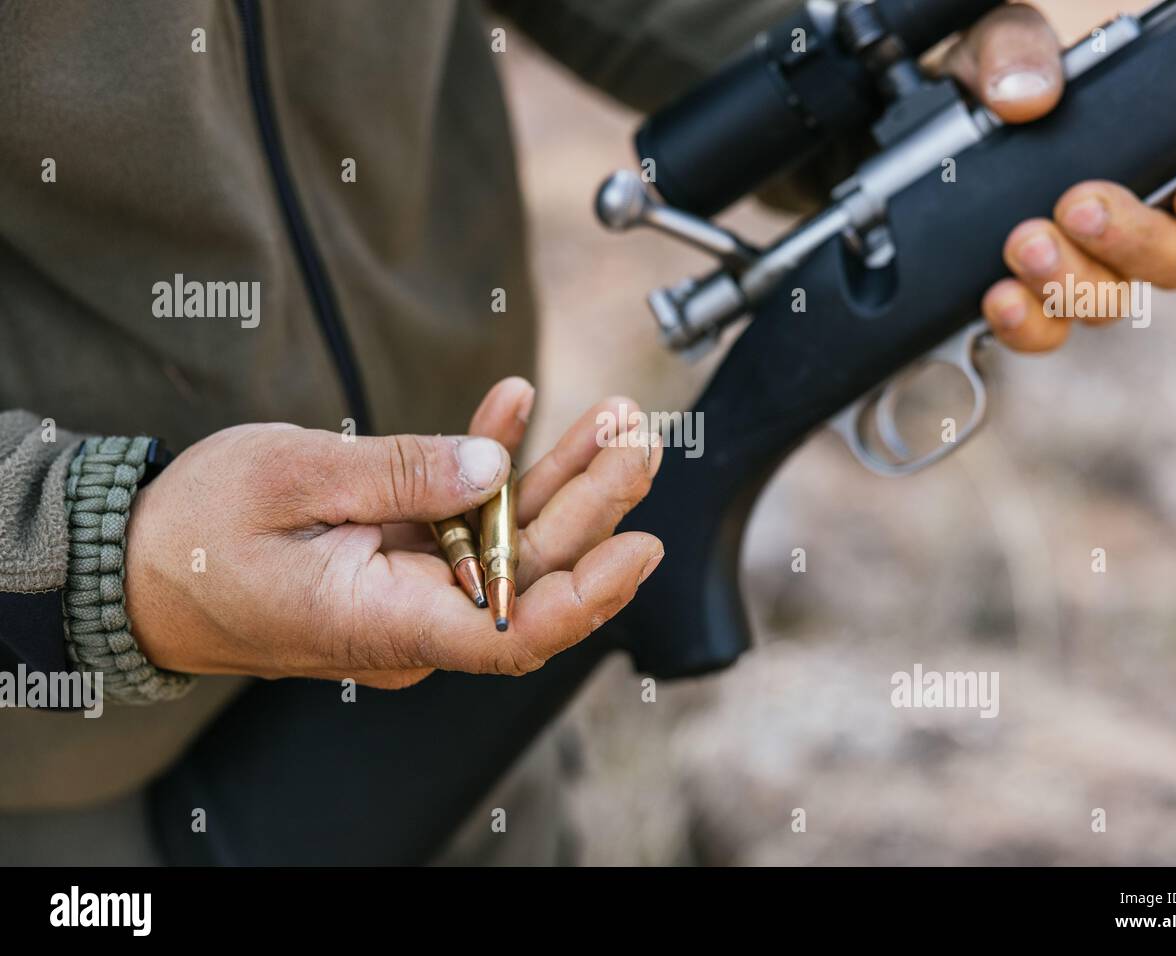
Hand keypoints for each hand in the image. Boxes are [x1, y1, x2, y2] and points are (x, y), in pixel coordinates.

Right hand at [123, 377, 662, 687]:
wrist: (134, 561)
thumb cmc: (191, 533)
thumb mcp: (291, 481)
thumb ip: (399, 474)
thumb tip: (494, 464)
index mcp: (384, 622)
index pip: (513, 633)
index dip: (587, 595)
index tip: (641, 546)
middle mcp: (412, 616)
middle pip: (529, 571)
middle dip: (593, 503)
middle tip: (639, 435)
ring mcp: (411, 587)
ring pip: (508, 538)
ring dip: (559, 476)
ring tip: (611, 418)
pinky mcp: (402, 554)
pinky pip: (463, 513)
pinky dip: (491, 458)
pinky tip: (516, 403)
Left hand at [946, 3, 1175, 350]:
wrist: (909, 137)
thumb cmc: (978, 88)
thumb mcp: (992, 47)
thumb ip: (1015, 52)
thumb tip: (1026, 95)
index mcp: (1156, 156)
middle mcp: (1133, 224)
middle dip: (1131, 238)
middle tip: (1078, 207)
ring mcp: (1083, 270)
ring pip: (1110, 302)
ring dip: (1071, 279)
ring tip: (1024, 243)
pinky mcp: (1030, 303)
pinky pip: (1046, 334)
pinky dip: (1026, 323)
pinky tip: (1000, 297)